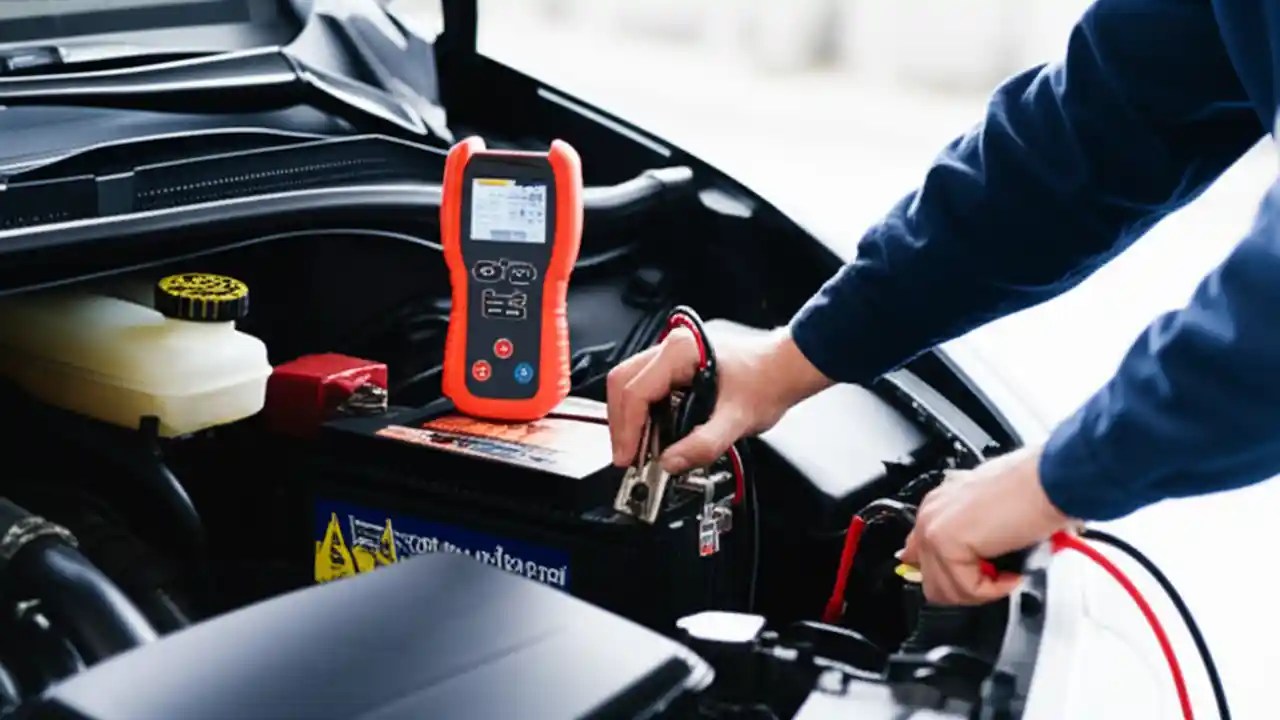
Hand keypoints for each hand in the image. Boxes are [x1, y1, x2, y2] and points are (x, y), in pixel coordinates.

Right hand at [606, 327, 831, 473]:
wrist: (783, 371)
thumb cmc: (766, 382)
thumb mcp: (737, 420)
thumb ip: (703, 444)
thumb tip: (669, 463)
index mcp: (681, 352)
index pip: (636, 391)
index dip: (627, 429)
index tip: (628, 458)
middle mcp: (671, 348)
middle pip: (623, 385)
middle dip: (621, 425)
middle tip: (628, 458)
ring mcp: (670, 357)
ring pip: (629, 386)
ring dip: (629, 420)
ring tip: (638, 451)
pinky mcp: (674, 369)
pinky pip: (644, 389)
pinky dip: (641, 414)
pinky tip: (651, 436)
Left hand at [899, 446, 1071, 604]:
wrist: (1050, 481)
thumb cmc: (1034, 490)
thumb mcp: (994, 513)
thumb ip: (974, 534)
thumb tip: (975, 563)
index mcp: (938, 506)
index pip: (919, 557)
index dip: (954, 577)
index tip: (982, 578)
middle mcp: (929, 516)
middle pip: (932, 582)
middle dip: (969, 589)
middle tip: (998, 578)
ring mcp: (933, 529)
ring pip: (946, 591)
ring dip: (982, 591)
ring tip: (1008, 574)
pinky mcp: (946, 543)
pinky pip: (966, 589)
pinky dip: (994, 590)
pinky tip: (1012, 573)